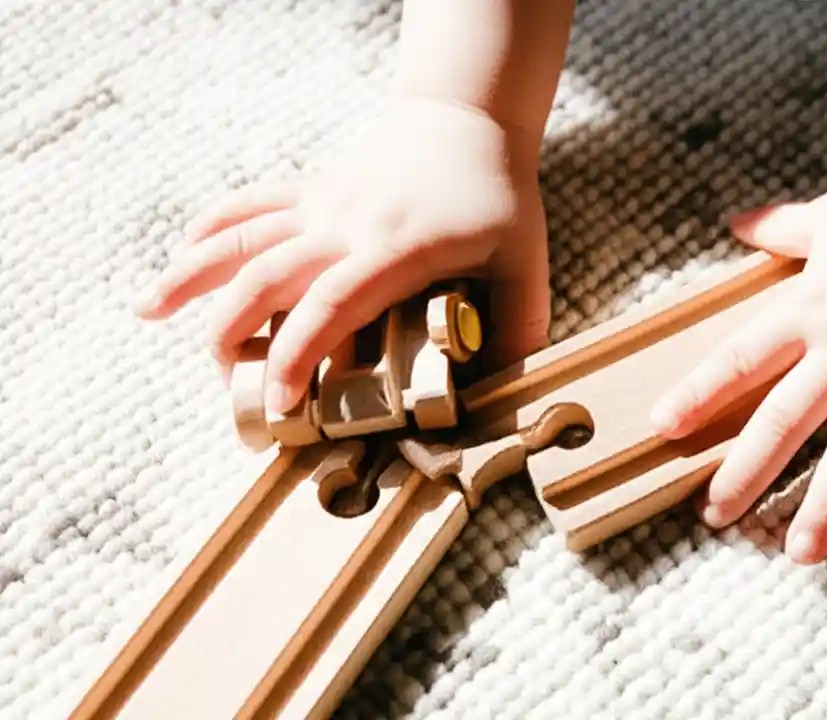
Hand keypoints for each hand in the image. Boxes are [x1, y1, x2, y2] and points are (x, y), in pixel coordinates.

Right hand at [135, 96, 549, 413]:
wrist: (469, 121)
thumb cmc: (500, 198)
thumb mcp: (525, 265)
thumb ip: (519, 329)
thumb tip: (506, 394)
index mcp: (397, 250)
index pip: (332, 305)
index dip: (296, 355)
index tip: (277, 404)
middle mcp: (346, 224)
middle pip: (268, 277)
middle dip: (233, 334)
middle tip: (226, 386)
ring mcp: (321, 203)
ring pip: (242, 236)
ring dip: (190, 273)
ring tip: (145, 310)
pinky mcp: (310, 188)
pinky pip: (250, 205)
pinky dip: (211, 228)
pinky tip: (182, 254)